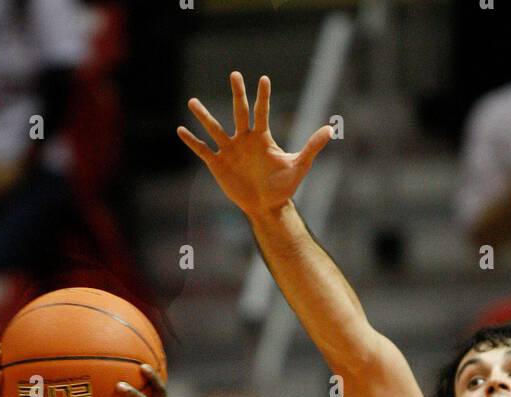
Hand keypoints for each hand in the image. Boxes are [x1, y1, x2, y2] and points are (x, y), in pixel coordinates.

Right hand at [177, 71, 331, 218]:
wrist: (266, 207)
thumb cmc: (283, 187)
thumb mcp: (299, 166)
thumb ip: (311, 147)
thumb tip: (330, 129)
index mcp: (262, 137)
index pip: (262, 112)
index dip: (263, 97)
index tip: (264, 79)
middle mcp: (244, 139)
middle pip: (239, 112)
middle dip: (238, 94)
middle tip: (235, 74)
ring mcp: (230, 150)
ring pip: (215, 129)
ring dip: (204, 116)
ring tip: (192, 102)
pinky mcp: (218, 164)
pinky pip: (203, 150)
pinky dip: (192, 142)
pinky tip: (180, 130)